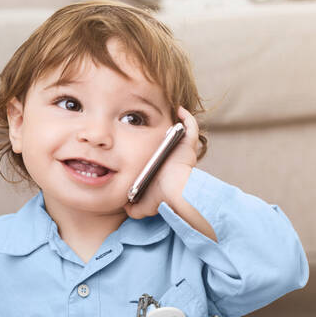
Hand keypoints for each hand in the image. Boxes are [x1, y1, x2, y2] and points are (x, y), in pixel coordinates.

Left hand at [124, 105, 200, 219]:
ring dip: (175, 122)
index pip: (157, 154)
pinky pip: (190, 126)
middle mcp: (175, 157)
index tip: (137, 135)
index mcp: (164, 168)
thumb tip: (125, 207)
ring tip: (164, 110)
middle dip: (161, 131)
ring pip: (180, 131)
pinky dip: (186, 117)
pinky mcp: (189, 144)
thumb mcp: (143, 205)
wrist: (175, 193)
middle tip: (148, 120)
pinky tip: (179, 109)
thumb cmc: (162, 198)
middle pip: (168, 141)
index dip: (149, 145)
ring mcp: (183, 149)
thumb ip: (133, 207)